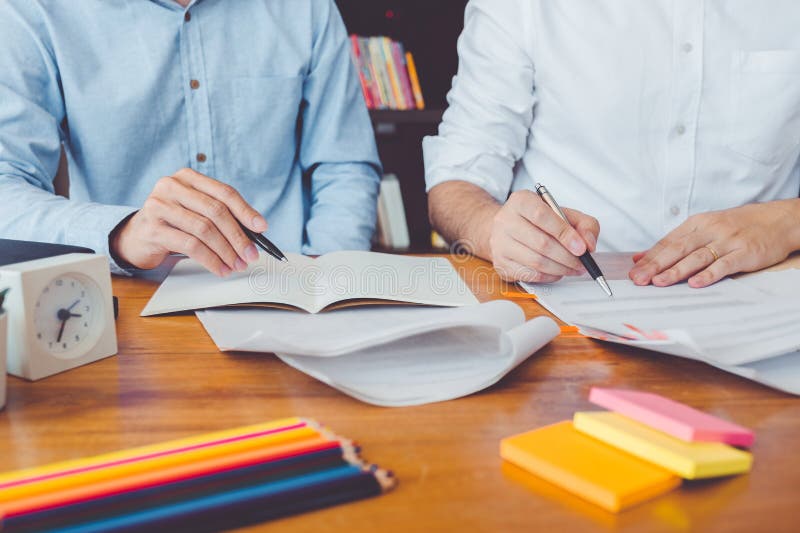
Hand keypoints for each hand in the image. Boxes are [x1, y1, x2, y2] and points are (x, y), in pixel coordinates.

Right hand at [111, 168, 267, 275]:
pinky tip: (220, 268)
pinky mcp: (153, 228)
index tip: (261, 228)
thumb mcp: (196, 211)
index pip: (224, 192)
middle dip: (238, 236)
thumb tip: (255, 232)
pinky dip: (210, 260)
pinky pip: (190, 245)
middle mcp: (172, 186)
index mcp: (188, 178)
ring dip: (226, 251)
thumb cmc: (173, 223)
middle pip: (216, 211)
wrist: (137, 236)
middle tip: (250, 254)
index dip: (246, 211)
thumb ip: (221, 214)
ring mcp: (159, 206)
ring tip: (237, 264)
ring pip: (204, 229)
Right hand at [489, 190, 599, 282]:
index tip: (582, 248)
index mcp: (521, 201)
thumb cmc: (537, 221)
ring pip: (536, 262)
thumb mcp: (564, 213)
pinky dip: (549, 276)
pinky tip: (557, 271)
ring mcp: (500, 244)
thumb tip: (589, 244)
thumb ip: (584, 224)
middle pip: (541, 243)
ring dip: (561, 269)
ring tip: (574, 268)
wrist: (507, 229)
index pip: (542, 216)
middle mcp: (506, 221)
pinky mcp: (501, 263)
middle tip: (582, 263)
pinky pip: (530, 275)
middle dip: (568, 257)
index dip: (565, 234)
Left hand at [629, 200, 799, 287]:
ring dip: (676, 270)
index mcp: (697, 223)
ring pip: (697, 256)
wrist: (778, 219)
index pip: (667, 242)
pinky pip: (724, 264)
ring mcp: (728, 241)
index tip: (633, 271)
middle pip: (677, 249)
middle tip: (639, 279)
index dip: (649, 257)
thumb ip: (675, 242)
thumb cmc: (737, 226)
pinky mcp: (745, 252)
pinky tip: (695, 283)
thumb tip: (642, 256)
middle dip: (656, 265)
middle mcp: (710, 230)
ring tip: (659, 282)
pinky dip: (709, 274)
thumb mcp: (704, 227)